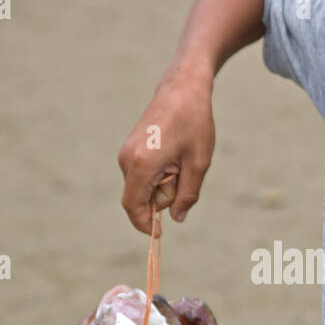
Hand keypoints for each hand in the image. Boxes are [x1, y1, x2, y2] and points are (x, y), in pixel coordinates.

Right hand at [118, 62, 215, 232]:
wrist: (183, 88)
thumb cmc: (194, 122)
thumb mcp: (199, 163)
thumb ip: (188, 195)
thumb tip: (177, 219)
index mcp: (141, 164)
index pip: (134, 207)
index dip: (145, 225)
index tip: (159, 235)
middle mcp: (127, 159)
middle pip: (140, 198)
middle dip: (163, 197)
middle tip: (184, 173)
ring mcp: (125, 152)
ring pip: (142, 186)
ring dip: (163, 184)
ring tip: (180, 159)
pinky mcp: (129, 148)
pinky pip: (142, 174)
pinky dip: (159, 173)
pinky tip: (173, 154)